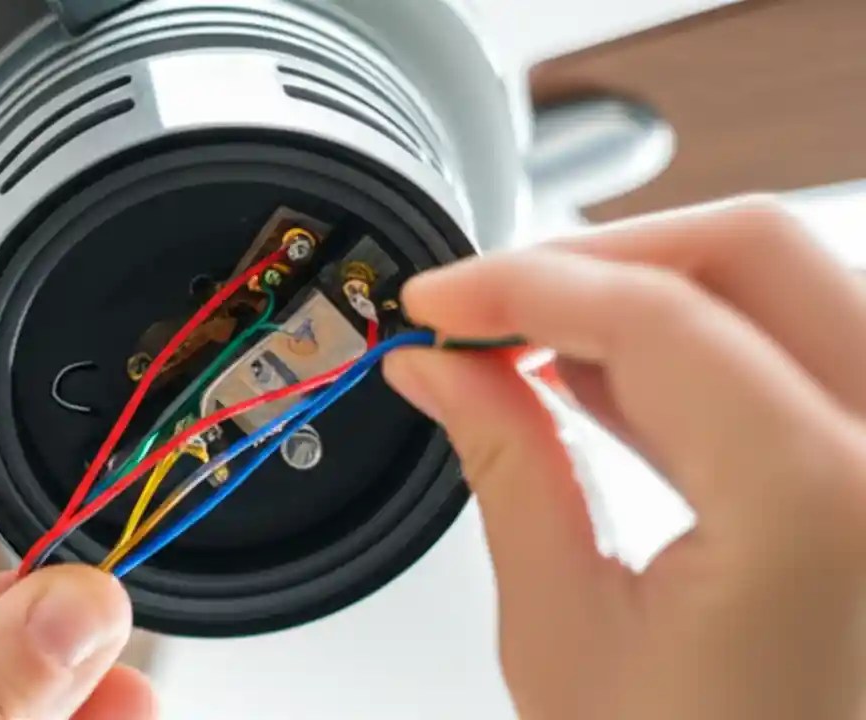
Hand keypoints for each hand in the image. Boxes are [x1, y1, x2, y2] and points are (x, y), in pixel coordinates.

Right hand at [385, 198, 865, 719]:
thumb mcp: (571, 640)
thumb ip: (507, 468)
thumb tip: (443, 372)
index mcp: (824, 506)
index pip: (653, 312)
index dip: (519, 283)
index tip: (442, 302)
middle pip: (751, 249)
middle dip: (598, 257)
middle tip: (490, 306)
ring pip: (789, 288)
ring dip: (651, 295)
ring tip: (536, 350)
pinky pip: (811, 356)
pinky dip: (708, 347)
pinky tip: (620, 383)